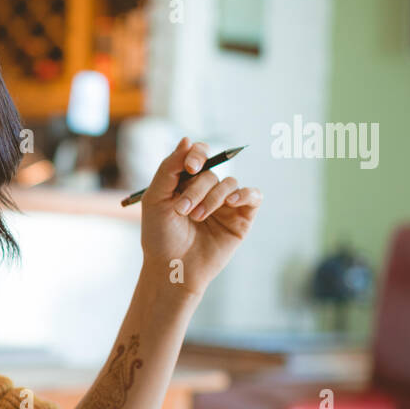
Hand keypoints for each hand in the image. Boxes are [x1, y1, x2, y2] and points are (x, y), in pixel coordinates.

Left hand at [139, 137, 261, 295]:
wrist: (172, 268)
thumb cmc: (159, 236)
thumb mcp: (155, 198)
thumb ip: (169, 168)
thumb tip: (188, 140)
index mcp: (185, 182)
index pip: (198, 155)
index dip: (197, 155)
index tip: (190, 167)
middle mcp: (207, 190)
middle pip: (211, 172)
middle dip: (196, 188)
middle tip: (182, 209)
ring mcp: (225, 204)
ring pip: (229, 183)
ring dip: (213, 198)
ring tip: (197, 217)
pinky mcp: (241, 218)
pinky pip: (253, 195)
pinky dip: (245, 194)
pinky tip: (231, 203)